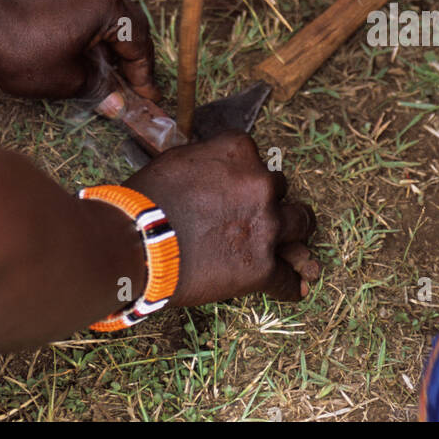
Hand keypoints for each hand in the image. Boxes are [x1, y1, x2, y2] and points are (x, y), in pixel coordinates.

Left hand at [0, 0, 156, 100]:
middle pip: (128, 24)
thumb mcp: (67, 80)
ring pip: (108, 14)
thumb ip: (99, 87)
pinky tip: (87, 53)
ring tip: (110, 74)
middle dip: (132, 58)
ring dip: (113, 43)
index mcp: (106, 6)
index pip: (138, 44)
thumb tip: (116, 101)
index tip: (148, 98)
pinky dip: (94, 30)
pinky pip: (88, 7)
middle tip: (134, 86)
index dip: (144, 76)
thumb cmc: (21, 52)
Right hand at [129, 133, 318, 303]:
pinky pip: (288, 279)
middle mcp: (260, 183)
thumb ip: (208, 160)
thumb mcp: (178, 160)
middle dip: (270, 200)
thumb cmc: (147, 200)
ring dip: (296, 233)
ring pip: (302, 223)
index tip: (238, 186)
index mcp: (239, 151)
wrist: (137, 243)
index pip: (256, 156)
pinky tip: (293, 288)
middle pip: (281, 187)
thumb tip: (213, 169)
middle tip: (258, 215)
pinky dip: (290, 284)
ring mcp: (266, 226)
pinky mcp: (262, 267)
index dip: (247, 174)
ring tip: (295, 245)